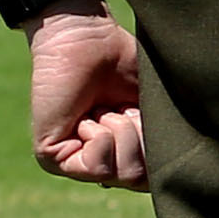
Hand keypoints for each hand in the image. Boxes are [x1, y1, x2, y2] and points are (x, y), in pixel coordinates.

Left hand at [29, 11, 146, 188]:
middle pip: (142, 179)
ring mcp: (75, 164)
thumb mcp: (155, 109)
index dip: (161, 145)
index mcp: (124, 155)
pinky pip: (97, 165)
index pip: (155, 178)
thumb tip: (167, 176)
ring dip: (122, 132)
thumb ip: (162, 144)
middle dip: (142, 137)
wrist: (89, 39)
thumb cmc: (124, 65)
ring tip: (103, 108)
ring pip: (123, 173)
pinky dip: (100, 134)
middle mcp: (100, 164)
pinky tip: (85, 114)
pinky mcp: (52, 159)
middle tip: (123, 108)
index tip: (142, 111)